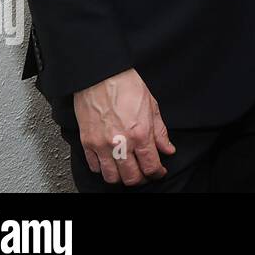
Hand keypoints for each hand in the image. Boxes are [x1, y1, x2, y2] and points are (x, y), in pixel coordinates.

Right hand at [73, 68, 175, 185]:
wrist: (100, 76)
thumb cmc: (126, 86)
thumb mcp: (152, 106)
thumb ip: (160, 132)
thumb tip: (167, 149)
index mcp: (140, 134)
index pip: (151, 166)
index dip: (157, 173)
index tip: (158, 172)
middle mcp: (121, 143)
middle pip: (131, 178)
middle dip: (141, 179)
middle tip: (144, 173)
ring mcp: (102, 145)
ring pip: (111, 177)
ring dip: (121, 177)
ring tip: (127, 170)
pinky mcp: (87, 143)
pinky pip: (94, 167)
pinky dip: (103, 169)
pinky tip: (110, 162)